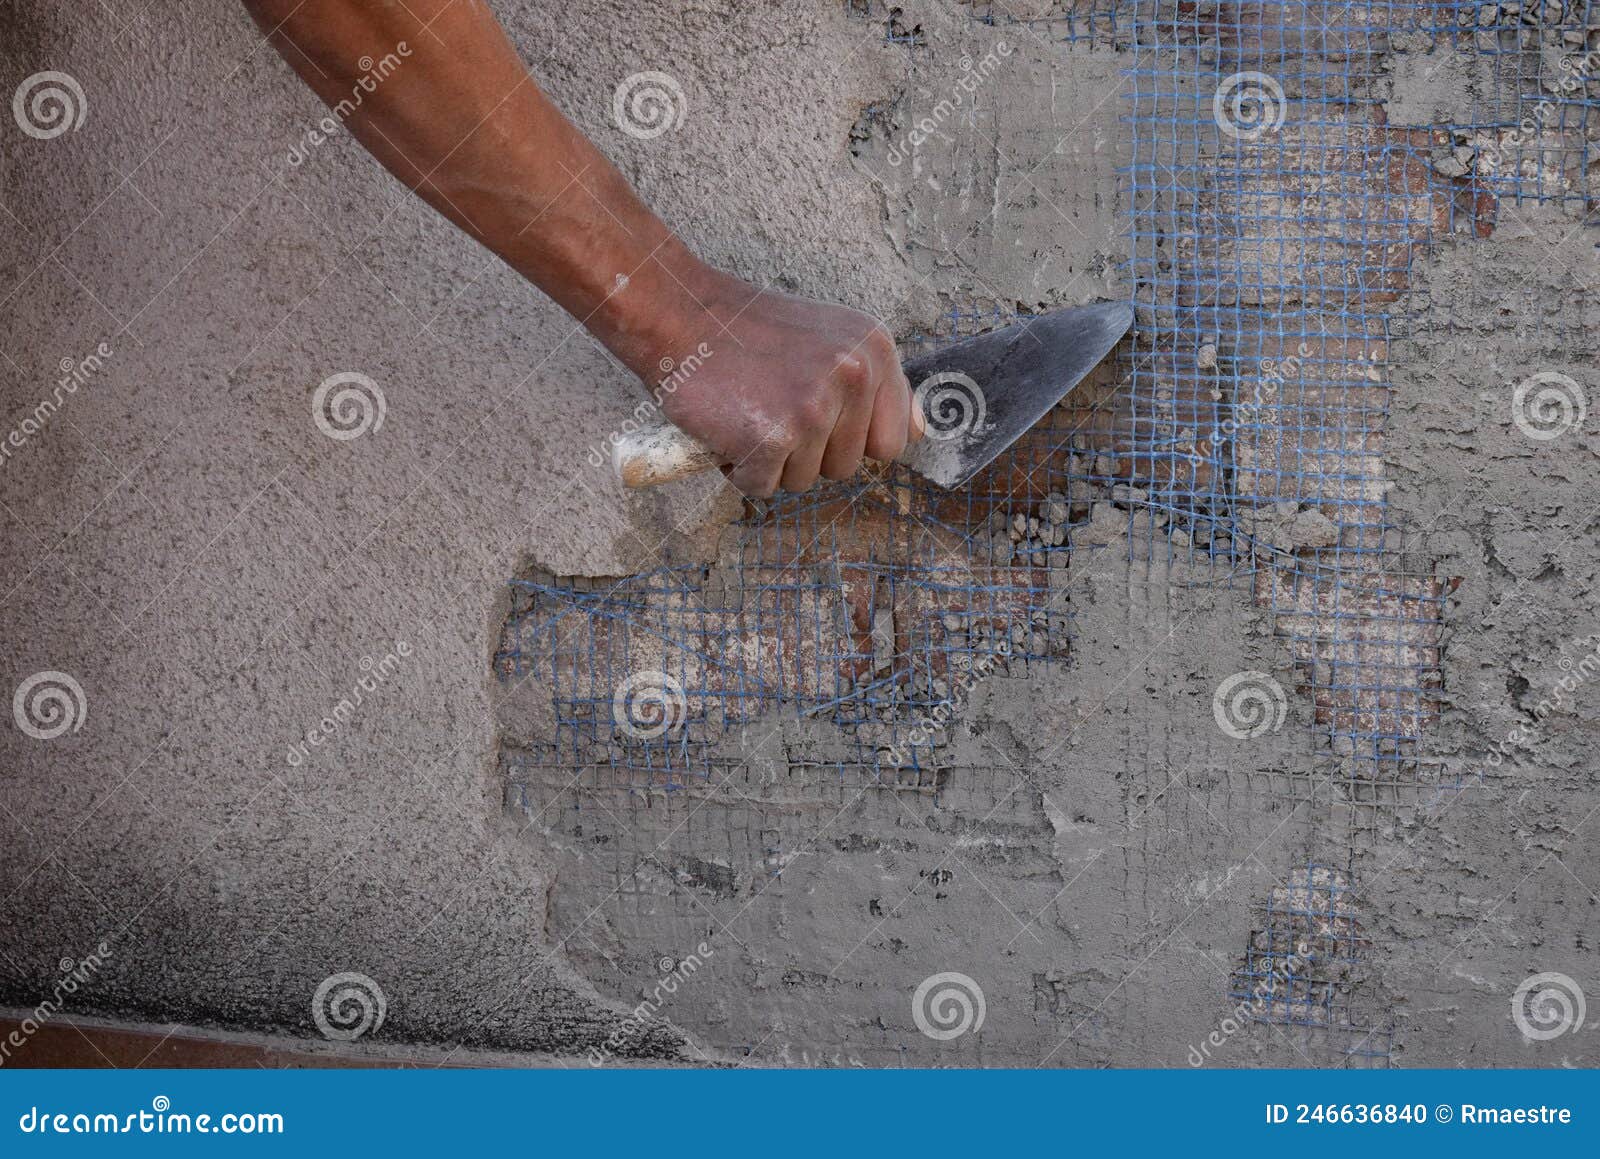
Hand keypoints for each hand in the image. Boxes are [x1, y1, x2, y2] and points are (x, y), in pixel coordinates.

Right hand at [635, 266, 923, 496]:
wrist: (680, 313)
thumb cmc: (748, 332)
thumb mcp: (832, 339)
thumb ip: (876, 385)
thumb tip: (921, 432)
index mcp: (875, 349)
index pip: (894, 439)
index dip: (852, 440)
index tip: (818, 417)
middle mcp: (853, 375)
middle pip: (848, 467)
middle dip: (808, 452)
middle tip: (770, 404)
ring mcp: (813, 407)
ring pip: (806, 480)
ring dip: (773, 461)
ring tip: (749, 411)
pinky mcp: (772, 437)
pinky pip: (764, 486)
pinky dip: (740, 469)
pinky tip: (727, 426)